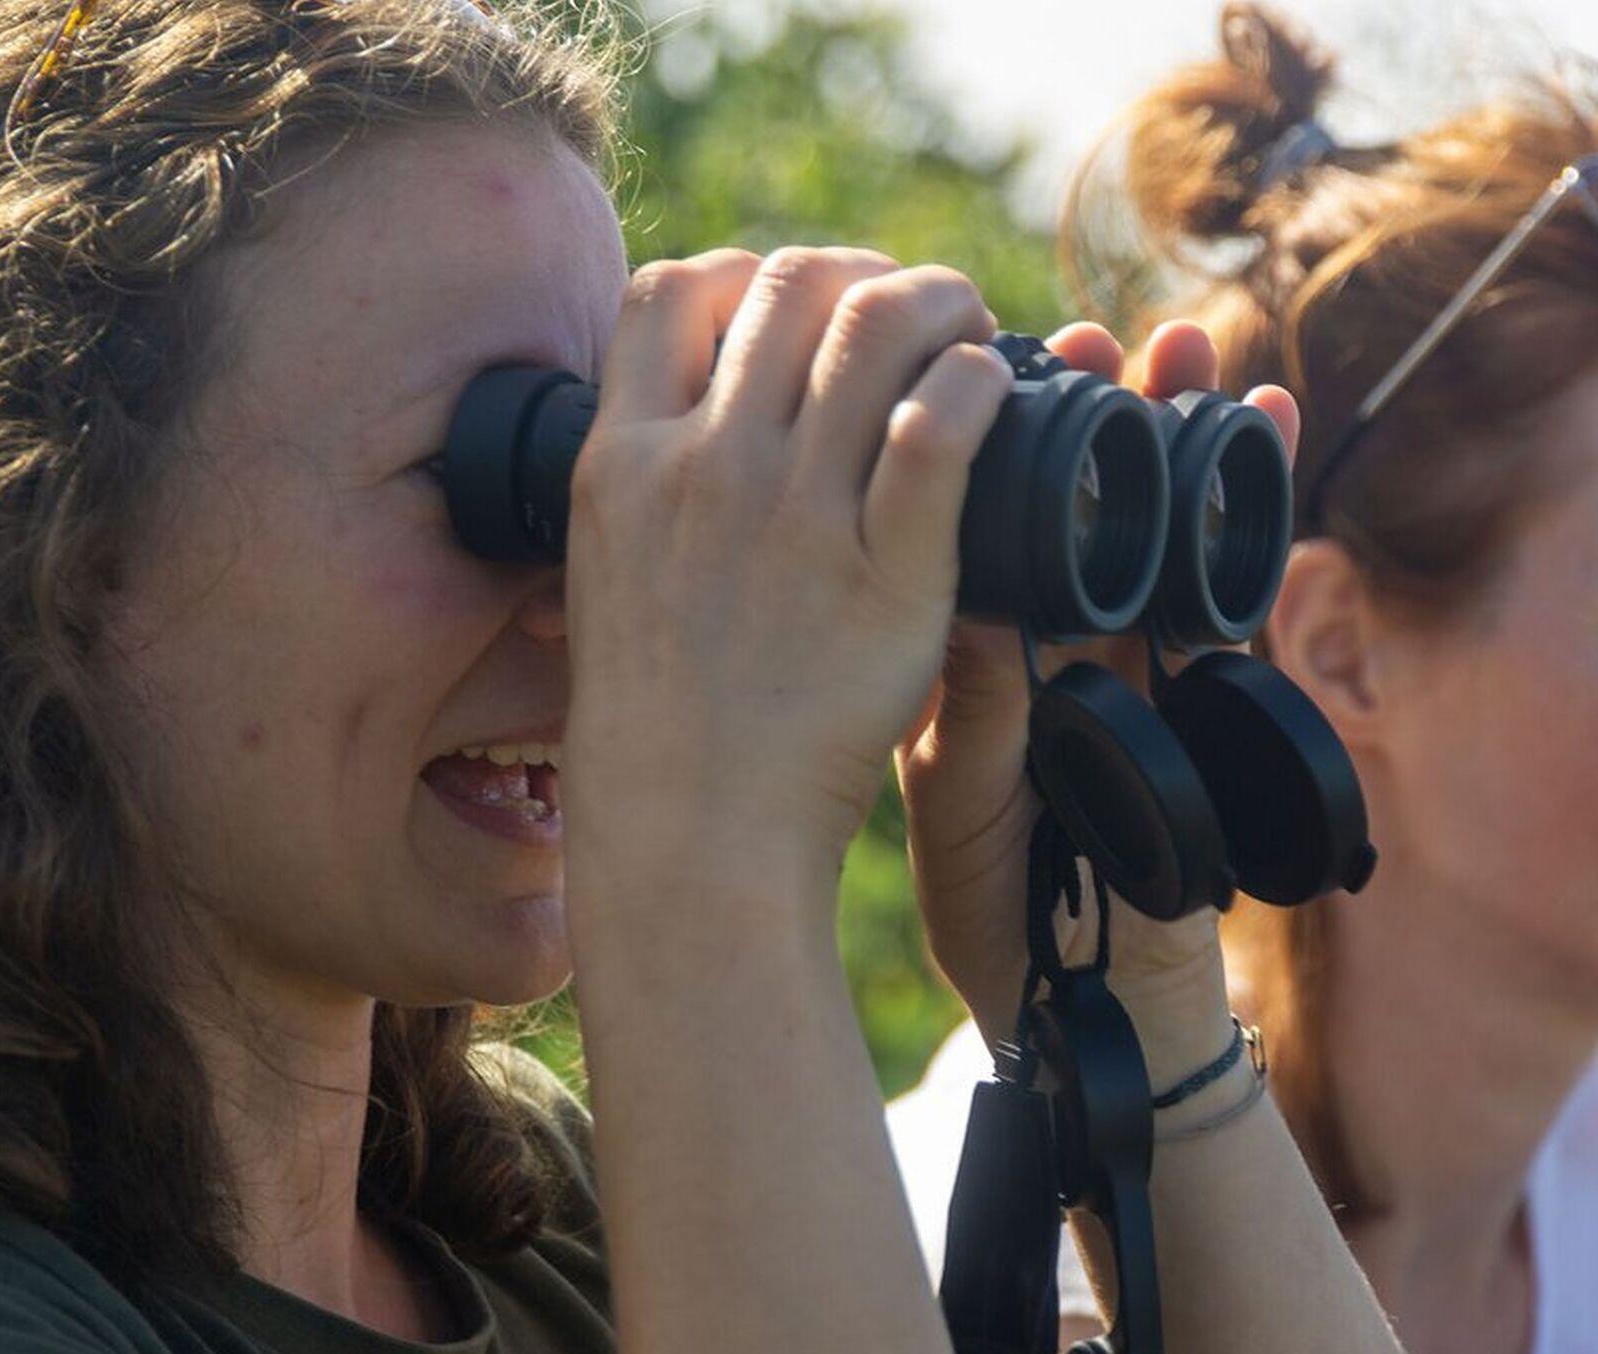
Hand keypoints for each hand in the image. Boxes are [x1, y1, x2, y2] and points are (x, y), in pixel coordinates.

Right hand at [561, 248, 1008, 903]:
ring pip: (873, 327)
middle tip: (911, 311)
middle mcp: (703, 468)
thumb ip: (644, 493)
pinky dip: (977, 382)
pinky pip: (939, 430)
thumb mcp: (604, 578)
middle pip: (788, 285)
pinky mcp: (885, 576)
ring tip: (970, 329)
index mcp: (622, 461)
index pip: (670, 291)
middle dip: (862, 274)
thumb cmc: (654, 726)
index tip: (801, 307)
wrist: (691, 836)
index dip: (747, 273)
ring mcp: (794, 518)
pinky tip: (992, 390)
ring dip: (937, 303)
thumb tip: (686, 430)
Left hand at [895, 321, 1300, 1076]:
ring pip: (1163, 536)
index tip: (1000, 371)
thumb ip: (977, 722)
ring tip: (1196, 356)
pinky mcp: (1206, 706)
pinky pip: (1231, 594)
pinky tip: (1269, 433)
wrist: (1091, 1011)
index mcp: (976, 671)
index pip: (984, 538)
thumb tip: (973, 618)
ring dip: (1184, 444)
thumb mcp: (963, 812)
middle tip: (1108, 337)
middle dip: (1103, 421)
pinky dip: (1251, 516)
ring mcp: (1138, 675)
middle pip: (1083, 515)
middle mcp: (1059, 656)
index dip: (995, 455)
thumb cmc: (1002, 920)